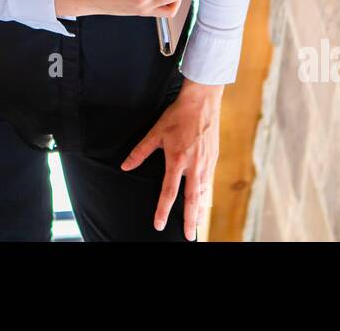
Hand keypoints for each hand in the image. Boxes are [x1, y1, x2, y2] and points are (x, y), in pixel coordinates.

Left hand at [120, 78, 223, 238]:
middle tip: (188, 236)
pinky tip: (204, 201)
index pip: (169, 192)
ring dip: (200, 210)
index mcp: (177, 160)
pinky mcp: (213, 158)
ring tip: (197, 224)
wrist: (202, 102)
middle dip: (190, 221)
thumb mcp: (156, 133)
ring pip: (203, 193)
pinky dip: (206, 195)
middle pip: (192, 200)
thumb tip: (125, 166)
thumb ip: (140, 152)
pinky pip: (208, 182)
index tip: (159, 224)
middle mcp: (193, 165)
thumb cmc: (177, 115)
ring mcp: (206, 163)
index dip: (163, 210)